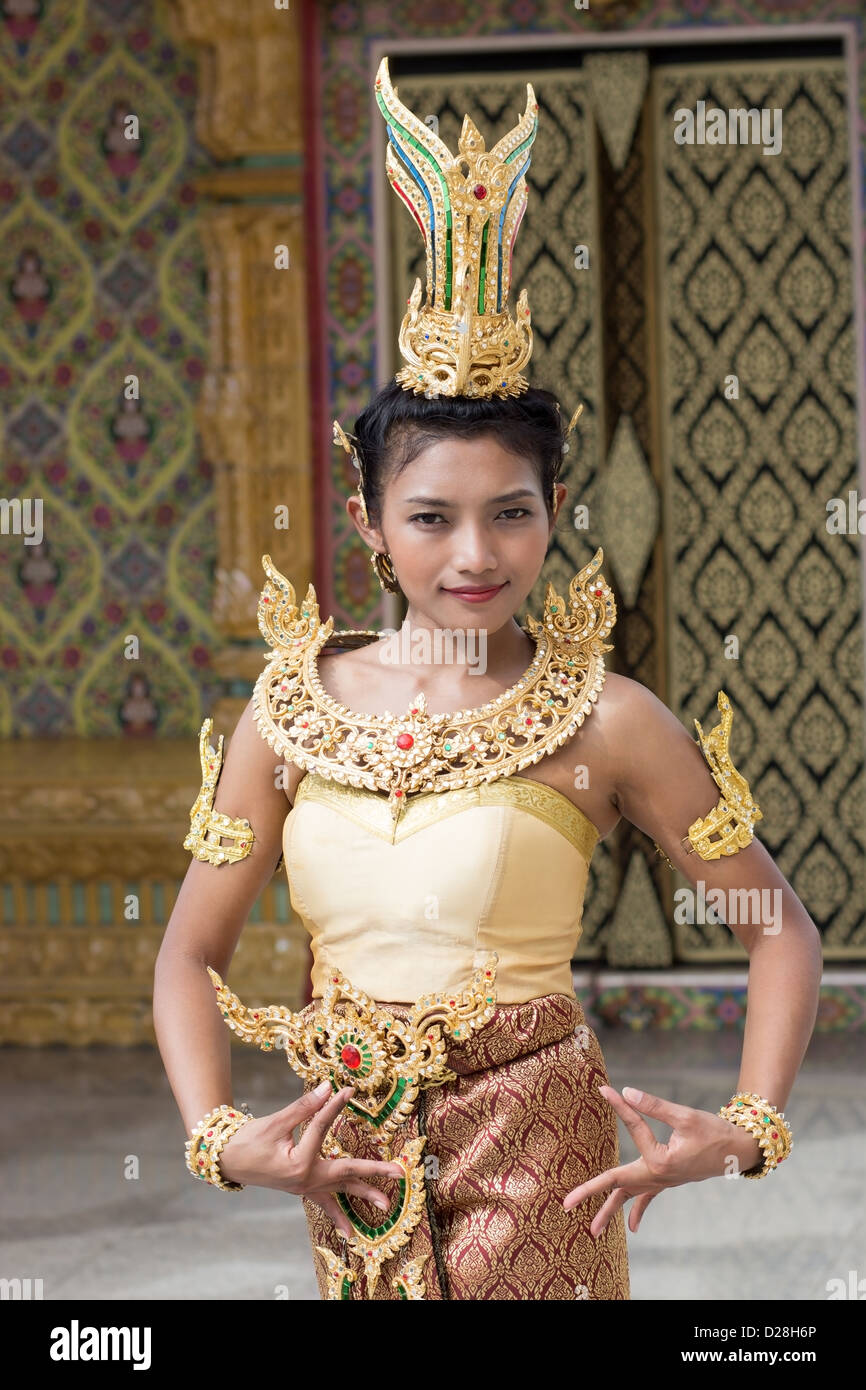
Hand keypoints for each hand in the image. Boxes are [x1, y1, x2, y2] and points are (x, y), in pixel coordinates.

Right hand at [218, 1085, 403, 1236]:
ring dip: (363, 1195)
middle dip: (374, 1171)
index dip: (334, 1106)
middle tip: (399, 1172)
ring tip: (387, 1205)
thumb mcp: (275, 1122)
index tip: (348, 1090)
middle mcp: (305, 1179)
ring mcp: (304, 1187)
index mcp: (299, 1161)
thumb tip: (329, 1087)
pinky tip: (349, 1232)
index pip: (323, 1127)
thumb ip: (304, 1107)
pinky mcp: (301, 1188)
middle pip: (345, 1172)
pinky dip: (337, 1215)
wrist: (227, 1160)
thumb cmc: (248, 1141)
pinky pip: (324, 1203)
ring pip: (339, 1191)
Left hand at [562, 1084, 762, 1235]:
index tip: (603, 1089)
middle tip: (565, 1204)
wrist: (739, 1151)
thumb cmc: (715, 1132)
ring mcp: (662, 1181)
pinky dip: (638, 1211)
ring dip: (610, 1212)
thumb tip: (626, 1092)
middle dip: (590, 1193)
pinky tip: (633, 1227)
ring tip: (591, 1230)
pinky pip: (648, 1199)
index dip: (619, 1107)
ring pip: (630, 1197)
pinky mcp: (668, 1180)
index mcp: (661, 1160)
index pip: (633, 1128)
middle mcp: (658, 1176)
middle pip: (618, 1185)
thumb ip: (654, 1106)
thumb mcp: (686, 1116)